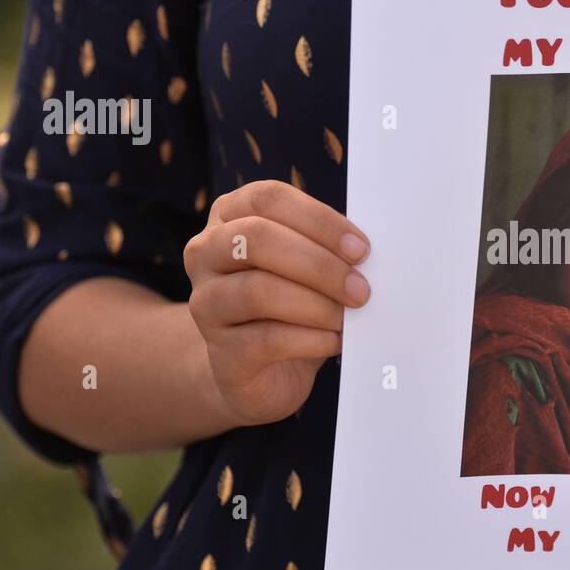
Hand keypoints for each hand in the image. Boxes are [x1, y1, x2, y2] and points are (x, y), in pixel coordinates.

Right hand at [183, 180, 370, 425]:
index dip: (318, 220)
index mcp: (230, 216)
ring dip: (317, 305)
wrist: (263, 371)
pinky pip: (268, 339)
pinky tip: (334, 343)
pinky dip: (311, 340)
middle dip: (319, 265)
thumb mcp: (305, 267)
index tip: (360, 249)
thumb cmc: (292, 306)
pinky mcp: (221, 352)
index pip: (268, 199)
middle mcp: (206, 253)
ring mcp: (205, 303)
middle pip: (257, 239)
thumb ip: (326, 249)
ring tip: (346, 319)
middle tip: (361, 290)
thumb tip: (364, 251)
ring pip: (259, 291)